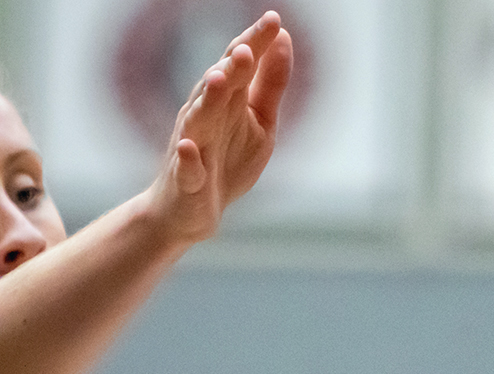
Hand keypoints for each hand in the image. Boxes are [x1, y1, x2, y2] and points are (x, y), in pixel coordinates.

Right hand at [147, 11, 293, 243]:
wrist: (189, 212)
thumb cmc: (225, 160)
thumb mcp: (259, 121)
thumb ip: (270, 84)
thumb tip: (285, 39)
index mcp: (225, 101)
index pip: (239, 65)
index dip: (255, 43)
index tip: (275, 19)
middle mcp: (204, 116)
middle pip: (217, 86)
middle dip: (231, 67)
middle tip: (247, 48)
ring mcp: (191, 147)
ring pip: (198, 119)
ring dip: (208, 100)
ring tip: (219, 79)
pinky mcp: (186, 180)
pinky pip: (185, 167)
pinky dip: (187, 158)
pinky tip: (188, 146)